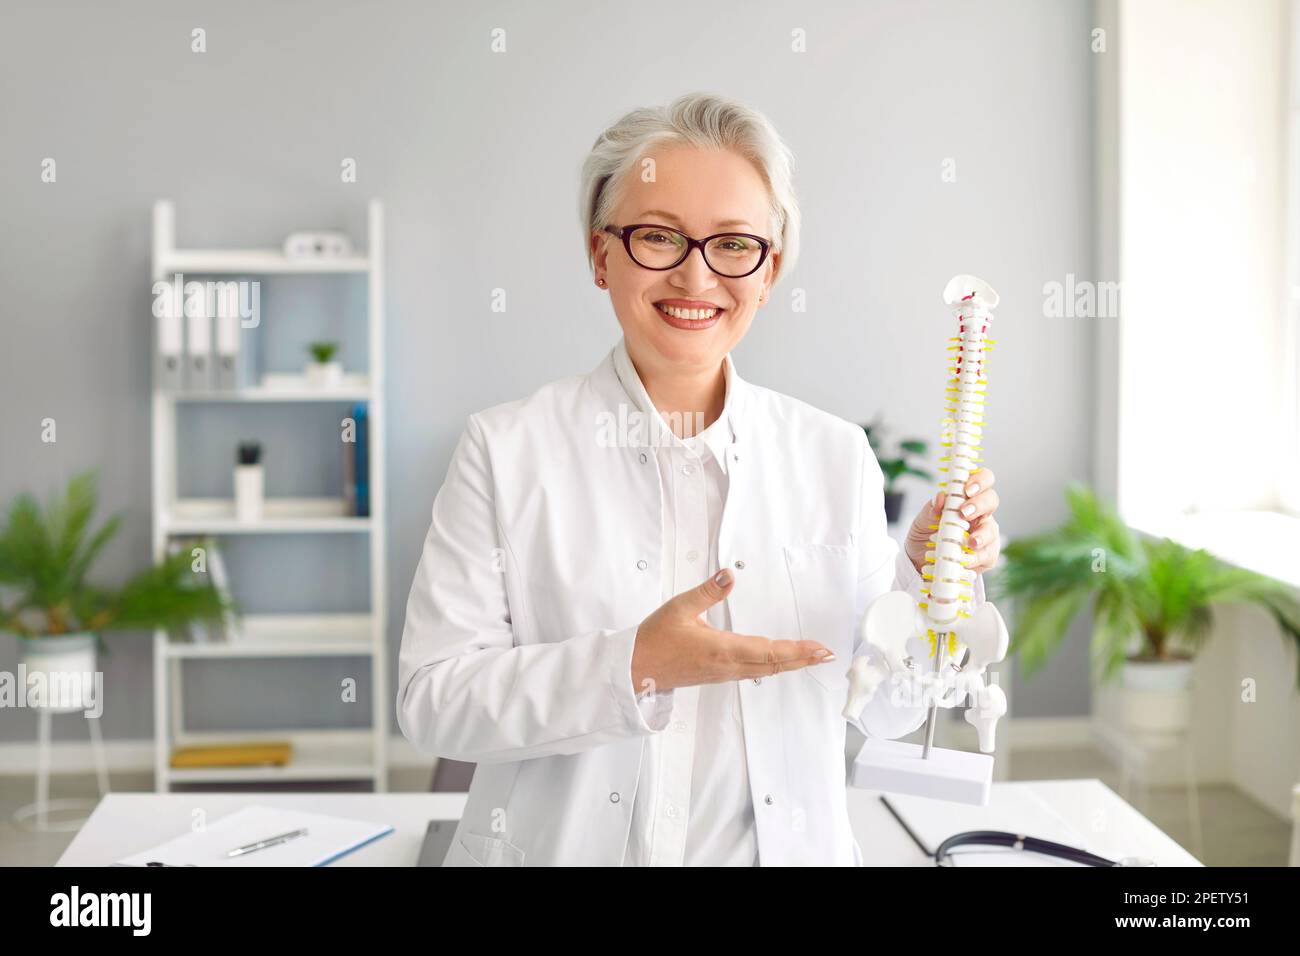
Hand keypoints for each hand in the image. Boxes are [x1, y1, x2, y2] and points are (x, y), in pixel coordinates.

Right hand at [630, 568, 833, 694]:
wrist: (635, 670)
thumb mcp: (679, 608)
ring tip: (810, 657)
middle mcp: (727, 666)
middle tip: (827, 654)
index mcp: (721, 649)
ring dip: (790, 663)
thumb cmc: (654, 640)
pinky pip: (754, 672)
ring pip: (765, 671)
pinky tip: (778, 661)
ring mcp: (724, 674)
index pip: (769, 651)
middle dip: (802, 659)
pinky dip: (773, 666)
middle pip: (774, 665)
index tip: (819, 648)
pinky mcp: (718, 675)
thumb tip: (730, 574)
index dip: (797, 651)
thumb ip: (707, 591)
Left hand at [904, 467, 1000, 574]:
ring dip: (982, 535)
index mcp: (966, 499)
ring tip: (970, 542)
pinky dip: (977, 557)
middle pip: (991, 501)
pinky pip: (988, 554)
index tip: (967, 489)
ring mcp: (985, 534)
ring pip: (992, 529)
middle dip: (980, 504)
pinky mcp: (986, 556)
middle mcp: (980, 514)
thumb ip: (931, 509)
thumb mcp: (922, 521)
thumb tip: (940, 497)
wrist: (919, 563)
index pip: (982, 480)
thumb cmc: (925, 535)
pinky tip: (966, 559)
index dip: (980, 480)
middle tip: (964, 512)